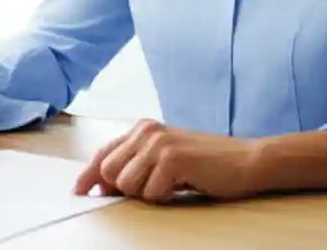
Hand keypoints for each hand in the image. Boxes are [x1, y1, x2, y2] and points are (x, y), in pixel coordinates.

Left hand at [74, 119, 260, 202]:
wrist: (247, 160)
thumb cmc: (206, 164)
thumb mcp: (164, 157)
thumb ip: (134, 164)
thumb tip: (100, 186)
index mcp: (142, 128)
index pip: (103, 154)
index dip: (88, 175)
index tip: (79, 191)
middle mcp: (146, 131)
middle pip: (108, 173)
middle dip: (126, 189)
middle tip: (156, 188)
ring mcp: (158, 143)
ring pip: (126, 185)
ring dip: (147, 193)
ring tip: (172, 184)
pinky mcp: (172, 158)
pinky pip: (151, 194)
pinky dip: (166, 197)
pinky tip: (184, 185)